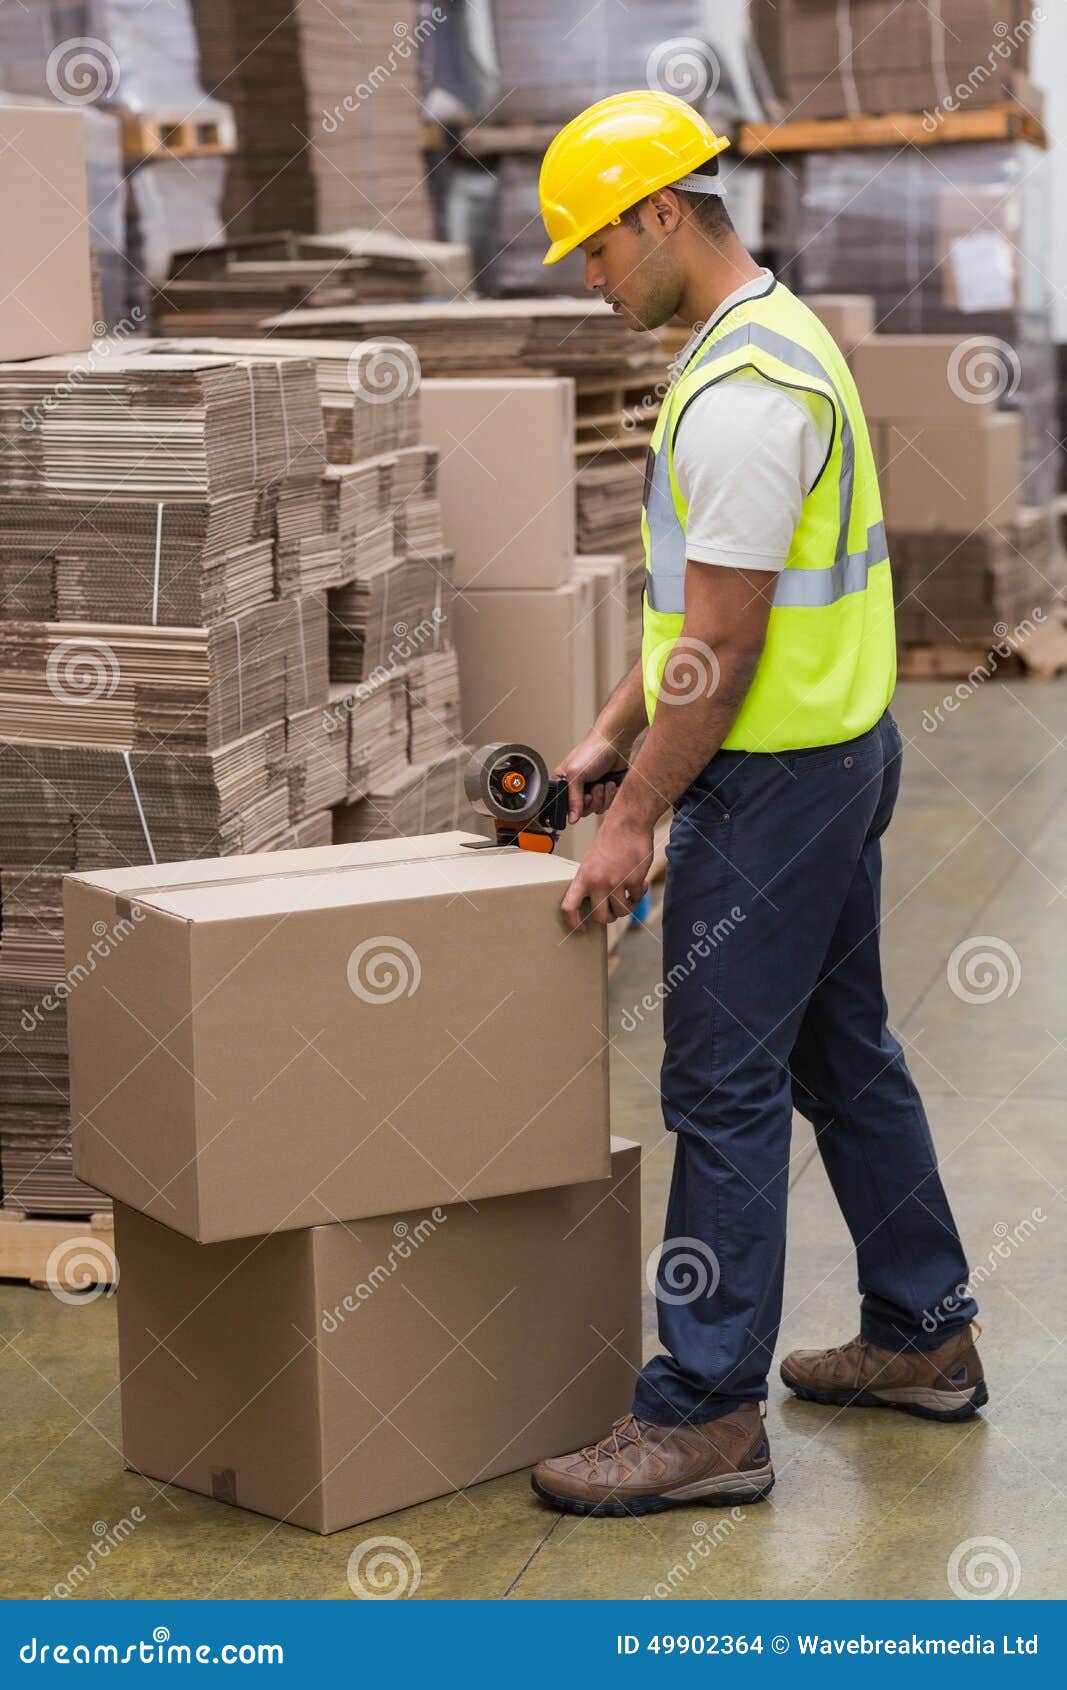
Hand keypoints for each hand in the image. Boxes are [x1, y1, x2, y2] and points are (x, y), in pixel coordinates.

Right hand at [553, 730, 630, 824]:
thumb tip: (571, 819)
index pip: (565, 807)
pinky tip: (611, 783)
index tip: (583, 798)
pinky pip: (608, 804)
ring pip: (597, 808)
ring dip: (603, 797)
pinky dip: (611, 794)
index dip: (575, 807)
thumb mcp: (576, 776)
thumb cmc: (592, 751)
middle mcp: (577, 788)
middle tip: (594, 787)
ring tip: (603, 783)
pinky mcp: (606, 790)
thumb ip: (573, 799)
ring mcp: (592, 789)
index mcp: (563, 783)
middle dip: (592, 800)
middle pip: (583, 811)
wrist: (615, 742)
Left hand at [560, 811, 652, 932]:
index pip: (569, 907)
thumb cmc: (610, 840)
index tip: (581, 929)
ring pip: (621, 912)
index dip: (573, 923)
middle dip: (609, 917)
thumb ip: (591, 882)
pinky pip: (637, 898)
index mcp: (583, 877)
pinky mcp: (635, 880)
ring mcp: (617, 882)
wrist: (628, 823)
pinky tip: (640, 882)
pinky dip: (640, 893)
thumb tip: (596, 905)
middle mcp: (598, 882)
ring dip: (627, 906)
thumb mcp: (591, 862)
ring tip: (629, 895)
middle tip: (613, 909)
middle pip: (600, 918)